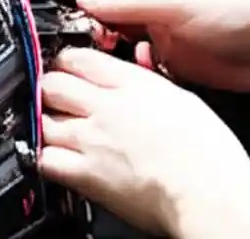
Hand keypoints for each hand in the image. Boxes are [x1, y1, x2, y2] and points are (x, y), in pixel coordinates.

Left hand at [39, 49, 249, 236]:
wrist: (206, 189)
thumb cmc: (206, 151)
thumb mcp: (180, 97)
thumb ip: (147, 87)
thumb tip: (133, 84)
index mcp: (132, 83)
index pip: (79, 58)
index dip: (67, 60)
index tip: (67, 66)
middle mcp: (105, 107)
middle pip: (53, 84)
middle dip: (51, 87)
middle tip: (56, 94)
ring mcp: (91, 140)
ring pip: (43, 118)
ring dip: (46, 121)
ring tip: (56, 125)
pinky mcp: (85, 174)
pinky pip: (45, 158)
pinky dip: (44, 155)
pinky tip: (55, 156)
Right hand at [58, 0, 249, 93]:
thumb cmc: (238, 14)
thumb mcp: (175, 3)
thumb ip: (126, 1)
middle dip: (87, 5)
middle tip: (84, 24)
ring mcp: (157, 15)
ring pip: (112, 19)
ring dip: (104, 32)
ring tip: (109, 42)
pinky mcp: (163, 44)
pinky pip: (129, 47)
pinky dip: (126, 54)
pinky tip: (140, 60)